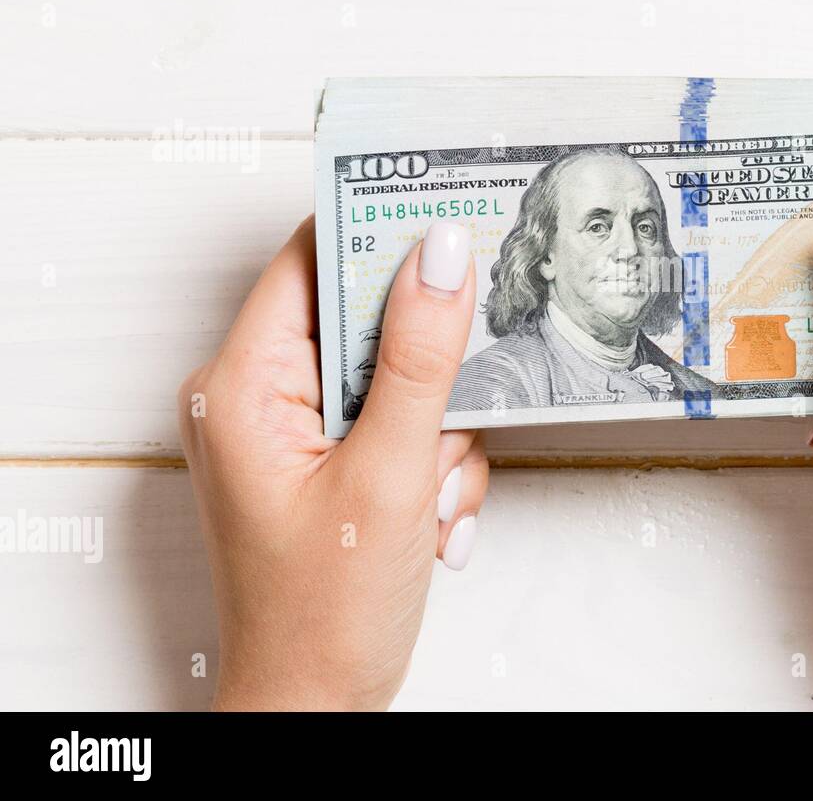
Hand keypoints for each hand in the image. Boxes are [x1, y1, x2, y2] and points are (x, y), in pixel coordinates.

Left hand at [178, 218, 485, 710]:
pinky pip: (401, 424)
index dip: (379, 232)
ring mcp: (295, 433)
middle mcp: (259, 398)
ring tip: (432, 502)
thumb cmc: (323, 614)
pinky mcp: (329, 463)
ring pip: (399, 377)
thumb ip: (421, 357)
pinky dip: (433, 465)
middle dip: (429, 374)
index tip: (452, 216)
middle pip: (365, 320)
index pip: (310, 259)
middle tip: (455, 411)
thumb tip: (443, 252)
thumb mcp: (390, 474)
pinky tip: (432, 521)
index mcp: (243, 384)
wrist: (316, 710)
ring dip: (440, 436)